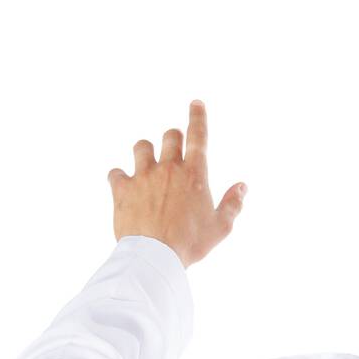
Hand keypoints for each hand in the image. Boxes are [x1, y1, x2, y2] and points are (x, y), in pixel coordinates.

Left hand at [108, 100, 245, 266]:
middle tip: (174, 144)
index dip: (198, 116)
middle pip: (169, 135)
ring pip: (141, 147)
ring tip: (147, 161)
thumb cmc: (190, 243)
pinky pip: (116, 172)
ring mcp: (143, 176)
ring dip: (145, 150)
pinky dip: (119, 176)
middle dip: (173, 136)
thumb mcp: (220, 227)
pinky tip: (123, 184)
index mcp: (195, 175)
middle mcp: (169, 168)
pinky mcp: (122, 188)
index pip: (198, 136)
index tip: (196, 103)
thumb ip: (233, 204)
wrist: (154, 256)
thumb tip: (242, 187)